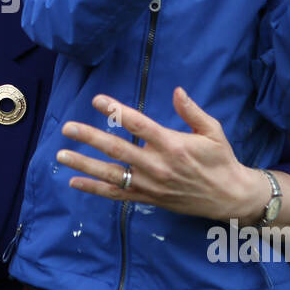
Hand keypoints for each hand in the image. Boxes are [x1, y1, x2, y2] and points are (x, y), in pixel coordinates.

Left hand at [56, 89, 266, 221]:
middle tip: (67, 127)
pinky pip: (116, 194)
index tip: (97, 100)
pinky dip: (94, 189)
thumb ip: (192, 111)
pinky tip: (74, 181)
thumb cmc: (221, 160)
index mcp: (173, 145)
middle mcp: (158, 166)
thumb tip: (177, 91)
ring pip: (111, 174)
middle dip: (90, 137)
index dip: (116, 111)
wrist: (229, 197)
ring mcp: (150, 184)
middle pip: (117, 149)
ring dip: (84, 165)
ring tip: (61, 155)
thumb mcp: (213, 131)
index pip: (138, 124)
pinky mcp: (147, 198)